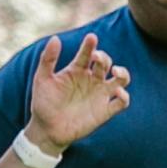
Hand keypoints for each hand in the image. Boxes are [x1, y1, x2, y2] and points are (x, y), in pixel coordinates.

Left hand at [24, 31, 131, 149]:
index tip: (91, 38)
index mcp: (76, 70)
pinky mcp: (105, 111)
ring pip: (120, 80)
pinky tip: (117, 92)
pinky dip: (124, 96)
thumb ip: (48, 59)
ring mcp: (99, 95)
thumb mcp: (42, 79)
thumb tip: (55, 38)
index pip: (87, 53)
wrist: (46, 129)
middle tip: (96, 58)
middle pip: (106, 63)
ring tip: (116, 72)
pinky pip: (121, 102)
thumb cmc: (43, 103)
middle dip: (104, 58)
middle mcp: (91, 80)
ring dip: (123, 73)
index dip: (90, 45)